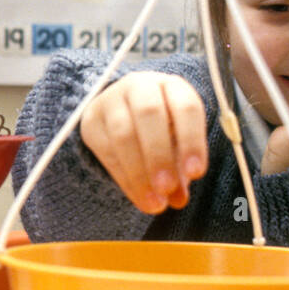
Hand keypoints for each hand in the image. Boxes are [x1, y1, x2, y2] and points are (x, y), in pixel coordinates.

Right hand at [79, 72, 207, 213]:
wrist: (125, 112)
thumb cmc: (162, 128)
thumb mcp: (179, 140)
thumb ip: (182, 167)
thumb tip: (178, 199)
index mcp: (172, 86)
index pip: (185, 107)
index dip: (192, 140)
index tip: (196, 174)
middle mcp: (140, 86)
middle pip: (149, 114)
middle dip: (159, 155)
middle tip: (167, 189)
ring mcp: (111, 100)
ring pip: (122, 133)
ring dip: (138, 172)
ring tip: (152, 203)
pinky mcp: (91, 120)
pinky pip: (105, 149)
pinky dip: (123, 177)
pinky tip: (138, 195)